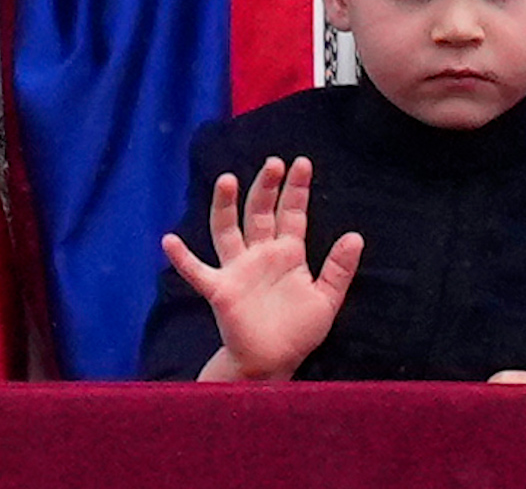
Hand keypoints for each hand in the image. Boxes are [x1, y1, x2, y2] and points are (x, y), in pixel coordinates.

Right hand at [163, 157, 362, 381]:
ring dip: (226, 206)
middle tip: (273, 163)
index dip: (296, 189)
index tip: (302, 162)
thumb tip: (356, 236)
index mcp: (287, 253)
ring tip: (227, 180)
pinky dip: (182, 258)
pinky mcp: (221, 290)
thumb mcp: (327, 298)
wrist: (273, 362)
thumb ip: (339, 269)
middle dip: (266, 187)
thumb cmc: (298, 330)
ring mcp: (238, 269)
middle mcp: (260, 254)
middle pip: (260, 212)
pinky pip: (198, 272)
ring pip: (227, 230)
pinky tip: (169, 241)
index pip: (291, 213)